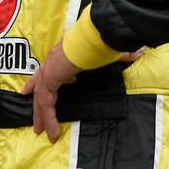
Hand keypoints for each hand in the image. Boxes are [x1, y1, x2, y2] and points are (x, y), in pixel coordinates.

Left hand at [22, 41, 143, 142]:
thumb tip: (139, 51)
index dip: (37, 80)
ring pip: (42, 98)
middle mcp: (53, 61)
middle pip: (39, 86)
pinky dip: (50, 118)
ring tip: (42, 133)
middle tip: (36, 122)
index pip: (47, 70)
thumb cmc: (102, 39)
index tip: (29, 91)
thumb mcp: (112, 51)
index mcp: (63, 54)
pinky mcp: (51, 79)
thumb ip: (123, 54)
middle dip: (37, 105)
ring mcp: (50, 70)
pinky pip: (47, 104)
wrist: (95, 35)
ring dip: (42, 116)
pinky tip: (52, 131)